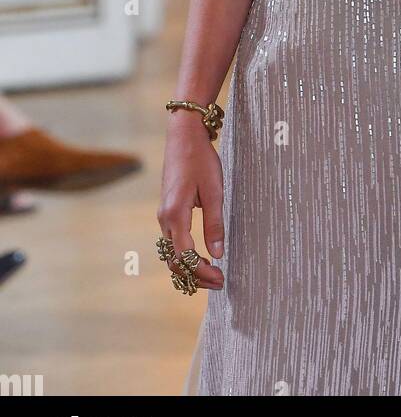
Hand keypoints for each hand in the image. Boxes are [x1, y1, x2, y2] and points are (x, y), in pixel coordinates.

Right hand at [157, 114, 224, 291]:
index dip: (202, 272)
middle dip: (195, 276)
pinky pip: (171, 241)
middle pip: (175, 261)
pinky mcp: (167, 210)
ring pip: (171, 253)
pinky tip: (199, 258)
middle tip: (219, 282)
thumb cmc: (200, 160)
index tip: (221, 278)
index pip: (186, 257)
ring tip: (211, 274)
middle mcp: (164, 219)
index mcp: (175, 215)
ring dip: (189, 267)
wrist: (184, 135)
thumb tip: (218, 254)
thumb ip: (214, 223)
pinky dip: (184, 255)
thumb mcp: (214, 191)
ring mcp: (163, 215)